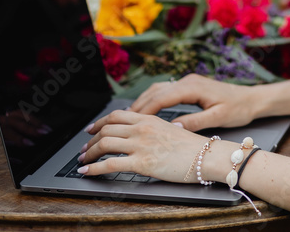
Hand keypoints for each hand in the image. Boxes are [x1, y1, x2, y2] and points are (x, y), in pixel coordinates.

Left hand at [79, 109, 219, 182]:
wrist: (207, 156)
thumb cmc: (193, 147)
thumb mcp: (170, 129)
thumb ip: (152, 129)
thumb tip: (138, 134)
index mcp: (149, 119)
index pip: (116, 115)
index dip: (99, 122)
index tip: (91, 129)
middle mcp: (142, 128)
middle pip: (106, 129)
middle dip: (90, 141)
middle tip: (84, 150)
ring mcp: (141, 144)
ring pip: (104, 144)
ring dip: (89, 153)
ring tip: (83, 162)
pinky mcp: (142, 162)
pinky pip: (110, 164)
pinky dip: (94, 169)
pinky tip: (87, 173)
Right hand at [129, 73, 258, 131]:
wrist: (252, 99)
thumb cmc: (238, 109)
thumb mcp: (218, 118)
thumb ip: (195, 122)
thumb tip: (174, 127)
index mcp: (193, 87)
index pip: (162, 98)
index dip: (145, 110)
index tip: (130, 122)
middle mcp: (188, 81)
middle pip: (156, 91)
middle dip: (138, 105)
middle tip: (120, 121)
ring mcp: (188, 81)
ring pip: (158, 89)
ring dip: (143, 101)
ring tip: (128, 117)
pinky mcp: (189, 85)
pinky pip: (165, 90)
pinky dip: (152, 99)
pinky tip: (146, 109)